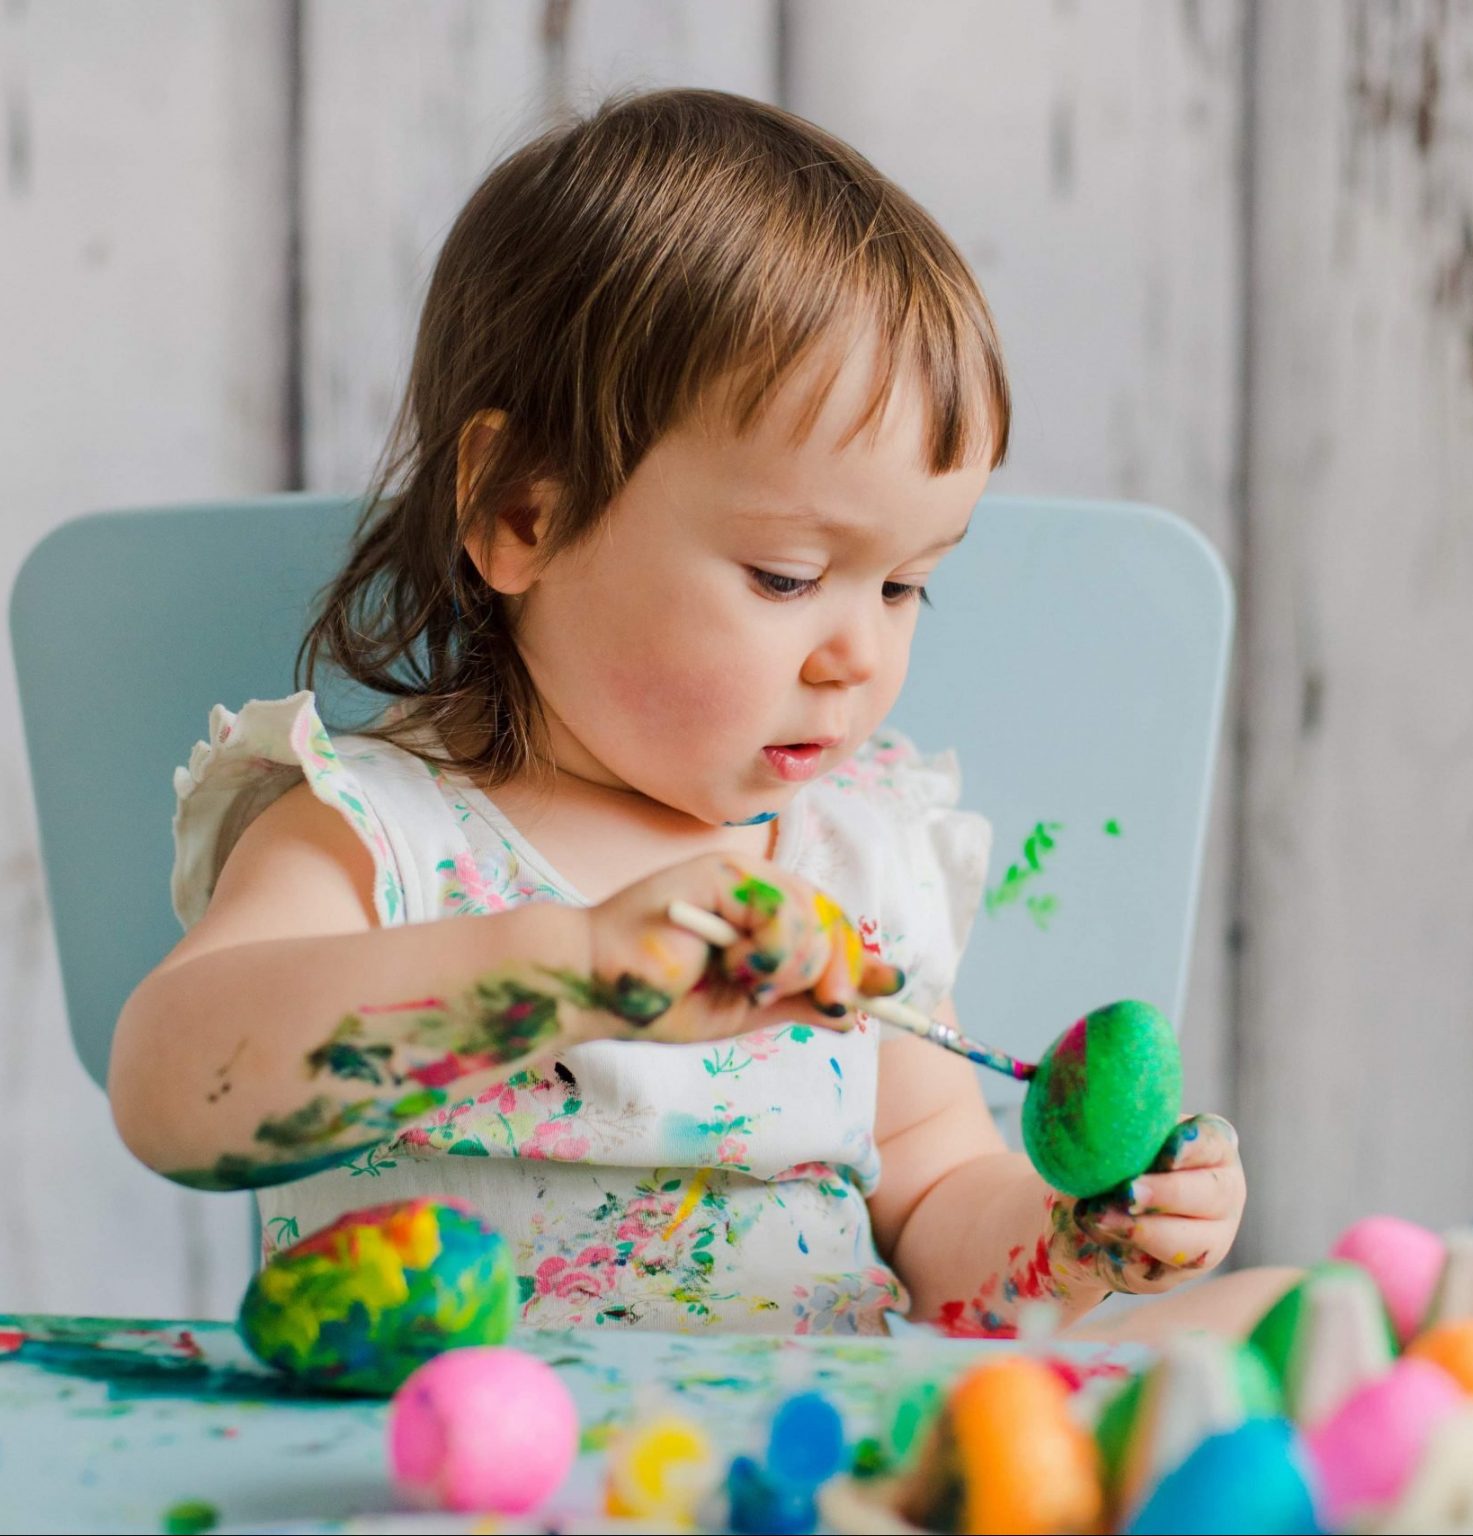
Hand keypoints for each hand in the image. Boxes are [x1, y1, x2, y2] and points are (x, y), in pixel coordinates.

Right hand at [585, 852, 903, 1044]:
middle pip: (831, 915)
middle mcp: (752, 885)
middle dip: (843, 966)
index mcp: (758, 913)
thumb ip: (797, 1002)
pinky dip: (774, 949)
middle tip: (835, 1004)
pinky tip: (739, 965)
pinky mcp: (721, 873)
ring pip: (814, 914)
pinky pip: (784, 909)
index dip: (859, 957)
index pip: (827, 925)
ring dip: (797, 963)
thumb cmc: (659, 999)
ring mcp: (737, 875)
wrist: (596, 991)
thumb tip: (854, 1013)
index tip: (893, 991)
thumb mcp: (744, 1008)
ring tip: (751, 983)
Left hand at [1047, 1114, 1244, 1295]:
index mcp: (1212, 1146)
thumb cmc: (1108, 1158)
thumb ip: (1120, 1131)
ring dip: (1141, 1230)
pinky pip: (1159, 1266)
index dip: (1192, 1147)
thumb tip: (1099, 1113)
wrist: (1087, 1211)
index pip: (1212, 1141)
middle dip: (1165, 1194)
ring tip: (1097, 1215)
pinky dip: (1121, 1249)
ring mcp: (1211, 1236)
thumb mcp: (1114, 1138)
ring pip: (1191, 1242)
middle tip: (1127, 1191)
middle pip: (1211, 1195)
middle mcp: (1223, 1192)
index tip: (1166, 1153)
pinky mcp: (1183, 1271)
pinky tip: (1095, 1231)